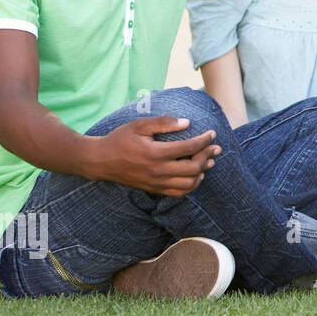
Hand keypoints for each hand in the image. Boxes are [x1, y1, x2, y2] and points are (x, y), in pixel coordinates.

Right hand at [86, 116, 220, 196]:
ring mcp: (156, 183)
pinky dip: (192, 185)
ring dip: (202, 172)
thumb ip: (163, 123)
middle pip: (193, 168)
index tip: (212, 133)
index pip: (188, 148)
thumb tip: (186, 122)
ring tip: (209, 161)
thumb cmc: (120, 139)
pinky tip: (196, 175)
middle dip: (208, 156)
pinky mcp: (154, 189)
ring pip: (189, 184)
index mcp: (155, 153)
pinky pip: (179, 193)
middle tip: (216, 148)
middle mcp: (158, 171)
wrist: (100, 161)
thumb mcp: (139, 125)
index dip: (204, 140)